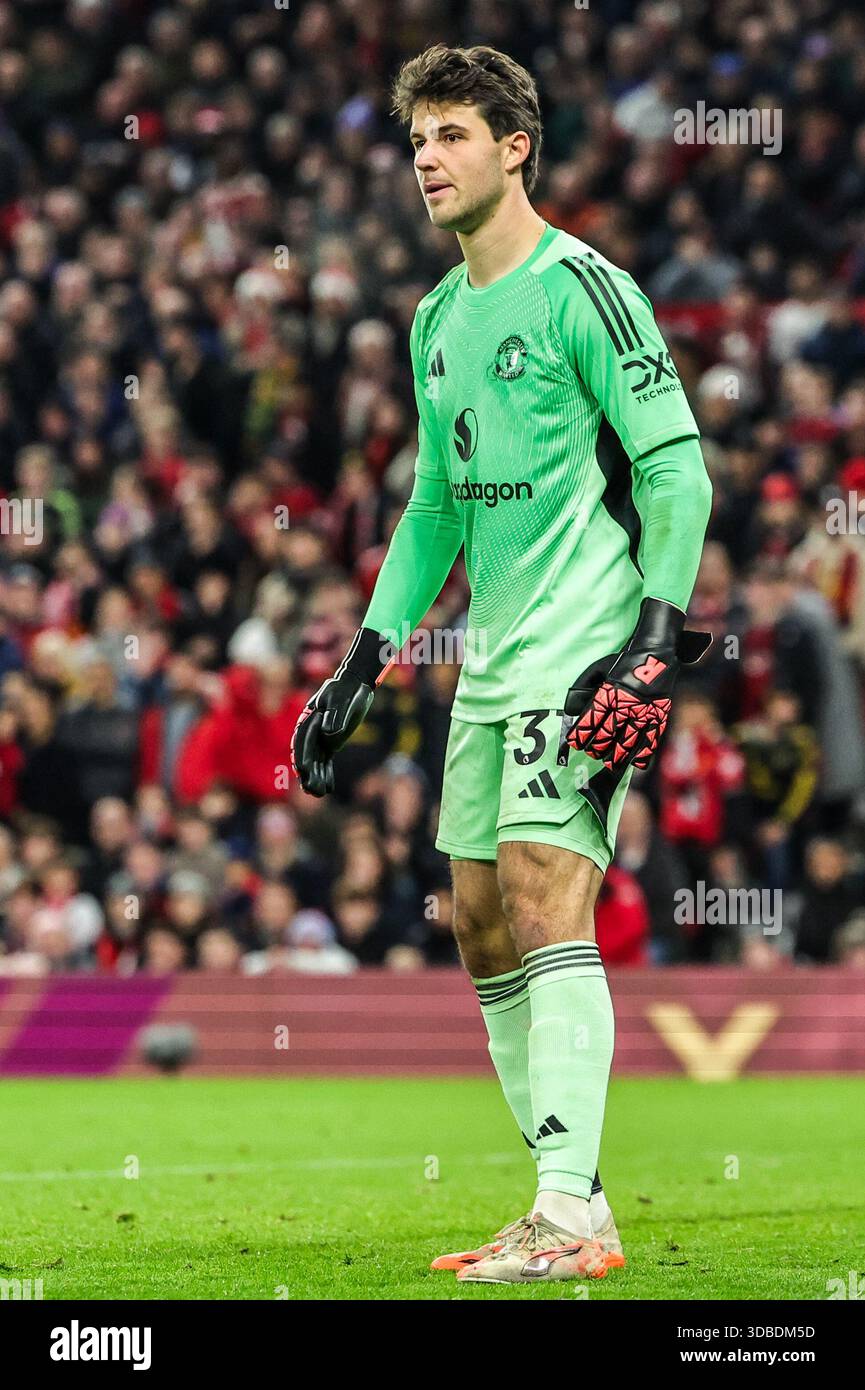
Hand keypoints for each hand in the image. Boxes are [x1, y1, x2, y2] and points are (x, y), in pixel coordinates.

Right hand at [290, 627, 392, 796]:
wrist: (355, 684)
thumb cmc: (348, 690)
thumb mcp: (342, 700)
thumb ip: (335, 716)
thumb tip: (328, 734)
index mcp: (309, 718)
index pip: (302, 741)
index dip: (302, 757)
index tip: (303, 771)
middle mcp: (311, 730)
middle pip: (306, 754)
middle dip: (308, 774)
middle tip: (312, 790)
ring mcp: (320, 737)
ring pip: (315, 761)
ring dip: (316, 777)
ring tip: (319, 794)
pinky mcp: (330, 742)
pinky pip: (325, 760)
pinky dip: (326, 773)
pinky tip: (329, 787)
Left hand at [564, 598, 710, 772]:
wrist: (656, 654)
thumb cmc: (624, 661)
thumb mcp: (599, 668)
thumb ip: (584, 686)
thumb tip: (571, 707)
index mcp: (609, 693)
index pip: (591, 719)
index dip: (582, 734)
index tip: (576, 743)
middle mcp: (625, 705)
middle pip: (608, 734)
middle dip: (597, 747)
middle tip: (592, 753)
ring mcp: (643, 712)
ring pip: (627, 741)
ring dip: (617, 755)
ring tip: (609, 764)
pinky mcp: (658, 716)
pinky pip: (651, 739)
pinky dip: (643, 754)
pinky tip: (635, 763)